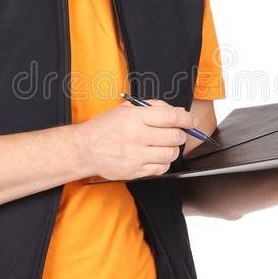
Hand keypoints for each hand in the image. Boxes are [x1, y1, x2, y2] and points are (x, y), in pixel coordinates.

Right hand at [75, 99, 196, 180]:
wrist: (84, 149)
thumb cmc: (105, 127)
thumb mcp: (126, 108)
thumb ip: (153, 107)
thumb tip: (178, 111)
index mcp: (134, 118)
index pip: (170, 117)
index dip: (187, 118)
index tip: (193, 120)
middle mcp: (136, 136)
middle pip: (175, 136)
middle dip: (181, 134)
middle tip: (176, 132)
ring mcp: (136, 156)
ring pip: (171, 154)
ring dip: (173, 148)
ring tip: (164, 144)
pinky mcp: (135, 171)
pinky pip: (162, 168)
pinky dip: (164, 161)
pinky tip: (156, 155)